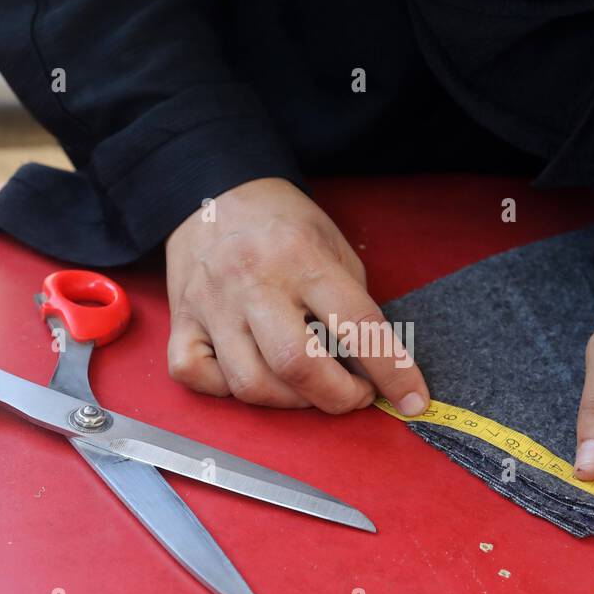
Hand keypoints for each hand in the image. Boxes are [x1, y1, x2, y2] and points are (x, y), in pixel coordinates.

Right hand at [165, 177, 428, 414]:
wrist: (211, 191)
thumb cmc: (282, 225)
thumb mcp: (331, 245)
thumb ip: (352, 304)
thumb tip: (372, 368)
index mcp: (300, 255)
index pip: (356, 324)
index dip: (391, 370)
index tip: (413, 399)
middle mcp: (252, 280)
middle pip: (296, 365)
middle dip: (338, 398)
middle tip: (355, 395)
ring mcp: (210, 303)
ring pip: (249, 384)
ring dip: (291, 402)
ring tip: (310, 388)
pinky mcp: (181, 320)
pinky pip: (196, 377)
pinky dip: (228, 391)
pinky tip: (253, 374)